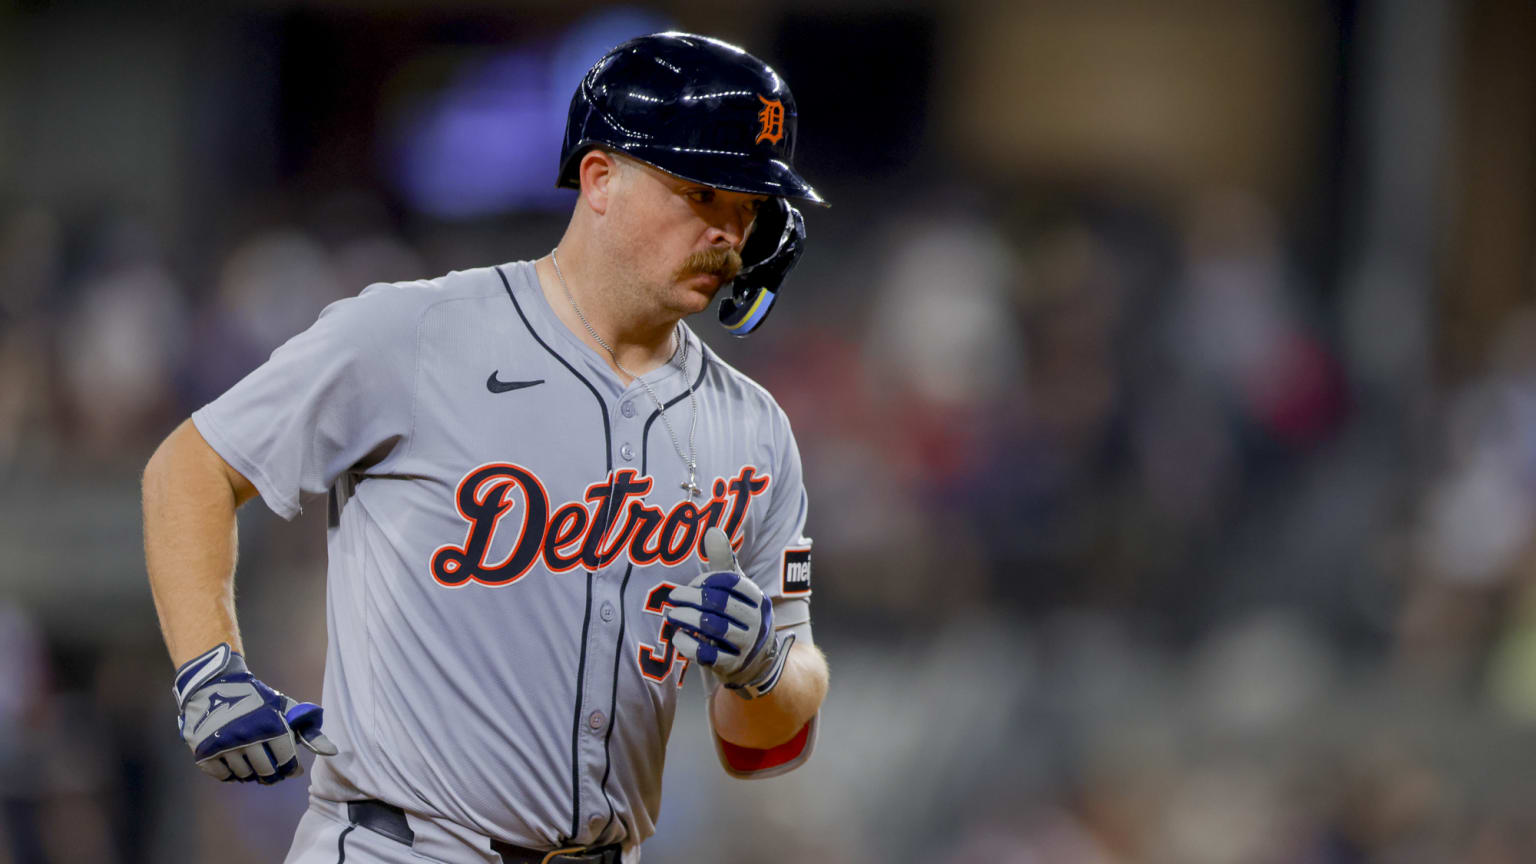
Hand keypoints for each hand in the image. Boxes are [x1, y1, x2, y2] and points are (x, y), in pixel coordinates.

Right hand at [172, 643, 337, 783]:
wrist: (215, 685)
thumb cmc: (257, 700)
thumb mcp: (285, 709)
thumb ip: (309, 731)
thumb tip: (332, 752)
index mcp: (271, 726)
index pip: (287, 761)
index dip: (291, 768)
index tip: (292, 769)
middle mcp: (248, 737)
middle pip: (266, 772)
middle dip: (272, 774)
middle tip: (273, 771)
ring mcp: (224, 746)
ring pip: (244, 775)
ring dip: (251, 773)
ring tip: (254, 763)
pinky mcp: (204, 751)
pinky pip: (223, 776)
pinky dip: (231, 774)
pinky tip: (236, 762)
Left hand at [665, 527, 794, 698]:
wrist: (756, 660)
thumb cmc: (739, 614)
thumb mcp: (737, 589)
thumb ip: (724, 561)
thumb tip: (712, 530)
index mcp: (757, 598)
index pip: (732, 582)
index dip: (708, 580)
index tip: (695, 583)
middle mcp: (756, 621)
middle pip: (720, 604)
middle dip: (692, 598)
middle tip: (673, 595)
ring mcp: (745, 645)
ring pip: (714, 629)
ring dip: (687, 619)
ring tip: (672, 614)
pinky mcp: (731, 665)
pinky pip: (707, 655)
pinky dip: (688, 644)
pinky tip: (677, 635)